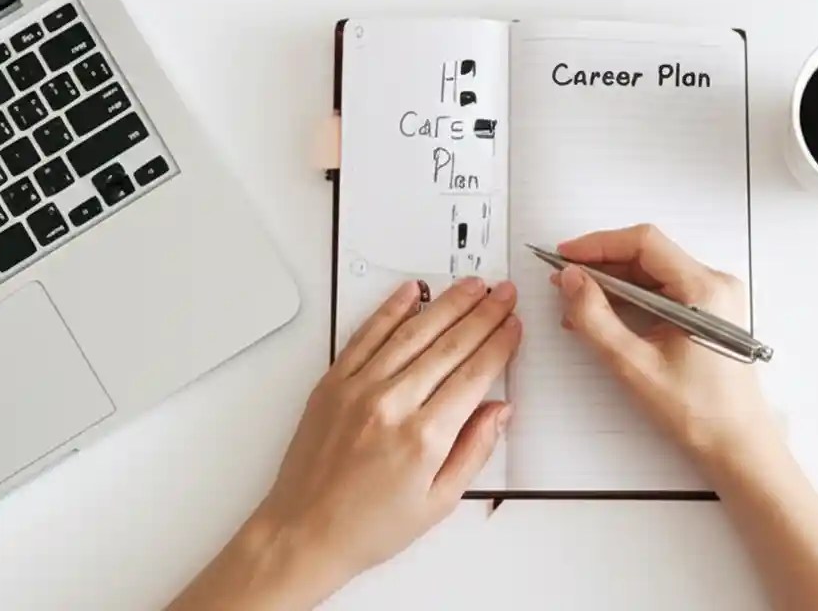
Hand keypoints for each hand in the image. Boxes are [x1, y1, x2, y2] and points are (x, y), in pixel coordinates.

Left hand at [175, 278, 520, 609]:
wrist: (304, 532)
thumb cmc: (368, 527)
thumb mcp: (438, 502)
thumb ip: (473, 450)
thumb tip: (499, 410)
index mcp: (423, 437)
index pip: (474, 374)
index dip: (498, 344)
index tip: (513, 325)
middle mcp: (391, 405)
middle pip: (449, 345)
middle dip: (482, 313)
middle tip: (503, 292)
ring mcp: (358, 389)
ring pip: (412, 332)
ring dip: (446, 303)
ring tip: (471, 285)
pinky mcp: (332, 383)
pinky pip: (366, 335)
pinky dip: (390, 309)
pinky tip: (411, 292)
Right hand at [551, 224, 775, 468]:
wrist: (737, 444)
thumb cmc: (698, 412)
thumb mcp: (634, 365)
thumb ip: (595, 318)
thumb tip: (570, 281)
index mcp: (704, 290)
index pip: (644, 243)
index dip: (599, 244)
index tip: (565, 255)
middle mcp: (715, 284)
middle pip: (647, 255)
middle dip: (601, 264)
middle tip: (564, 279)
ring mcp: (714, 297)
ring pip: (652, 272)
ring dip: (613, 283)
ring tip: (576, 302)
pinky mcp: (708, 311)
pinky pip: (662, 290)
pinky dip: (630, 298)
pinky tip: (603, 315)